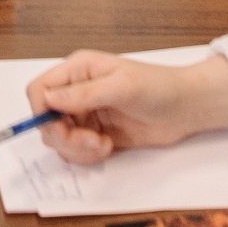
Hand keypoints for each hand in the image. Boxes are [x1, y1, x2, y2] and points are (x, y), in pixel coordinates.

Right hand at [25, 51, 227, 164]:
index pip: (40, 90)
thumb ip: (84, 94)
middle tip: (91, 142)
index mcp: (78, 71)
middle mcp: (76, 92)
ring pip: (59, 139)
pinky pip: (76, 151)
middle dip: (64, 137)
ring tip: (103, 146)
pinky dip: (86, 156)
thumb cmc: (159, 87)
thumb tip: (48, 100)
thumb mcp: (121, 87)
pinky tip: (107, 148)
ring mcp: (86, 115)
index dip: (40, 111)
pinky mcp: (96, 135)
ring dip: (76, 149)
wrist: (187, 108)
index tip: (59, 127)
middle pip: (46, 120)